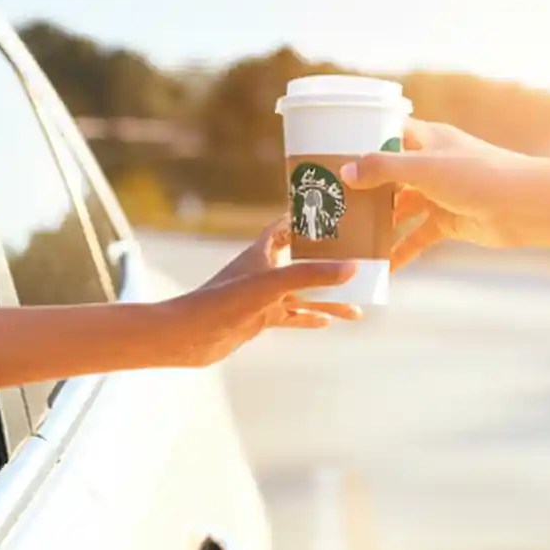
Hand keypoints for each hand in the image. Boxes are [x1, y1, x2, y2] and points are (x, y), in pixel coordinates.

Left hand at [157, 219, 360, 366]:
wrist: (188, 337)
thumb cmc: (222, 303)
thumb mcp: (272, 285)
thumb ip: (311, 275)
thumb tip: (352, 267)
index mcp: (262, 252)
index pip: (289, 226)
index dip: (309, 218)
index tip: (336, 213)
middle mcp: (264, 271)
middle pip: (303, 262)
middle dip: (331, 264)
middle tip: (361, 264)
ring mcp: (262, 296)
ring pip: (303, 295)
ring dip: (329, 300)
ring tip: (359, 310)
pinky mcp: (258, 319)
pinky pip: (292, 317)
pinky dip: (310, 318)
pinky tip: (328, 322)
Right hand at [340, 119, 530, 268]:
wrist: (523, 206)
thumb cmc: (478, 176)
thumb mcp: (424, 168)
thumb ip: (383, 169)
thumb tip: (346, 172)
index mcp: (425, 138)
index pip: (385, 131)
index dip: (358, 137)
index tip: (328, 148)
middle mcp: (429, 163)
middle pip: (386, 174)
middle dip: (361, 188)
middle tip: (328, 200)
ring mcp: (437, 193)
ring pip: (398, 208)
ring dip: (376, 223)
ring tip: (346, 236)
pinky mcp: (447, 221)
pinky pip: (415, 237)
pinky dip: (400, 252)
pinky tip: (381, 268)